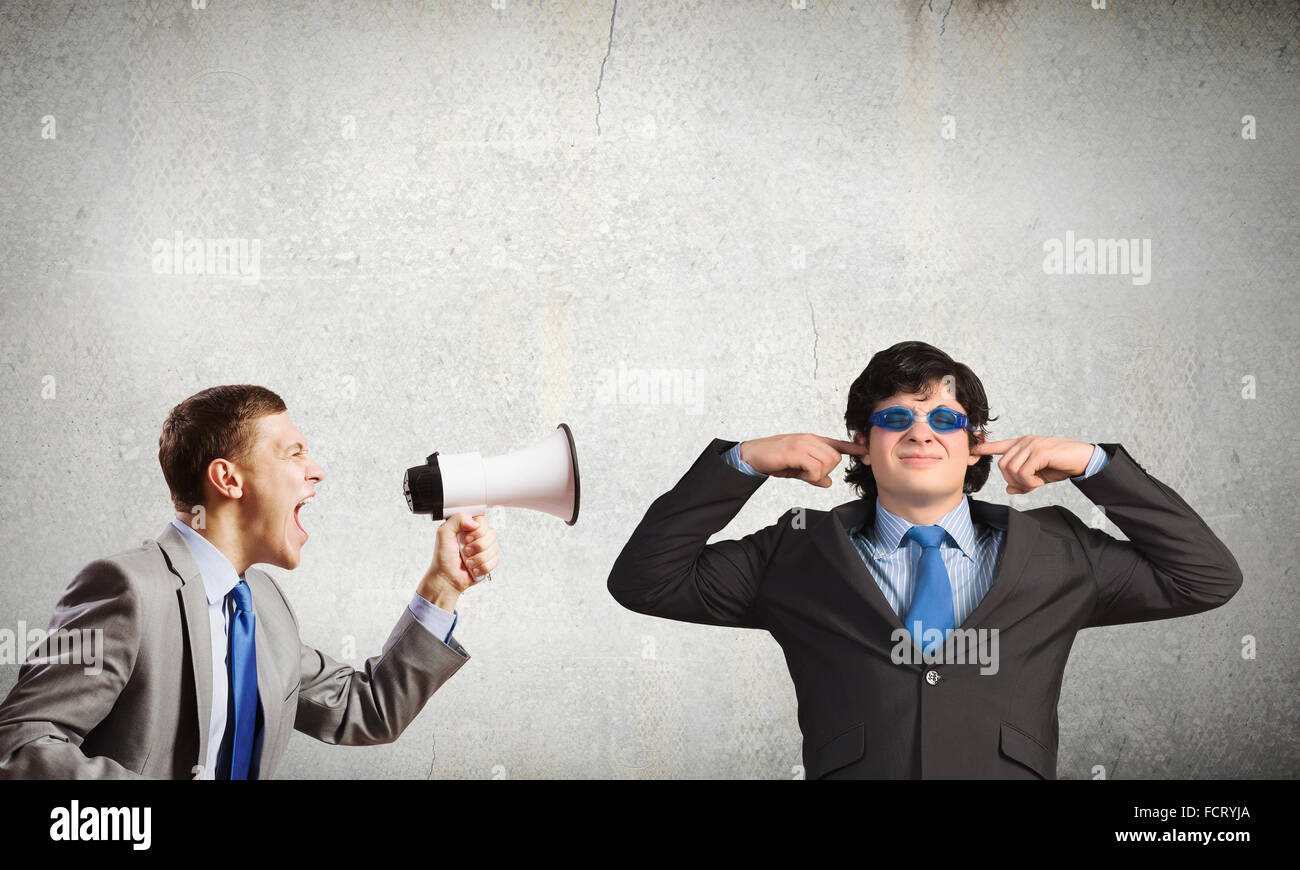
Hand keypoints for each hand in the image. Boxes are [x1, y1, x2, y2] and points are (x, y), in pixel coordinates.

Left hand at [416, 512, 499, 610]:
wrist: (446, 578)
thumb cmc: (443, 557)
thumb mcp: (444, 533)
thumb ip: (457, 519)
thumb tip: (474, 522)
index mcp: (467, 528)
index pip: (483, 520)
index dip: (478, 530)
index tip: (466, 537)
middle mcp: (477, 537)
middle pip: (491, 534)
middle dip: (477, 546)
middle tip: (465, 550)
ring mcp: (484, 550)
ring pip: (494, 548)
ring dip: (478, 558)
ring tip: (468, 561)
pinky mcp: (488, 561)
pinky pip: (495, 561)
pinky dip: (482, 567)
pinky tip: (473, 568)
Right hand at [737, 433, 867, 487]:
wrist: (752, 455)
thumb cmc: (773, 460)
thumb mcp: (797, 468)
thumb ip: (813, 474)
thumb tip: (828, 482)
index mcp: (812, 440)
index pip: (838, 443)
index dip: (854, 449)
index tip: (866, 454)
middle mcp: (811, 439)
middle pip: (835, 458)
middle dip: (825, 470)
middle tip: (807, 474)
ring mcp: (803, 444)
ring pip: (828, 462)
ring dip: (817, 474)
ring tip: (801, 473)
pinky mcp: (796, 452)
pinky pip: (816, 468)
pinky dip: (811, 476)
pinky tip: (799, 474)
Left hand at [970, 436, 1094, 493]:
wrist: (1082, 459)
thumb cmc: (1059, 465)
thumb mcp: (1038, 476)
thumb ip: (1022, 481)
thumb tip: (1008, 489)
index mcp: (1021, 445)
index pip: (997, 445)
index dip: (982, 449)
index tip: (970, 451)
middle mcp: (1024, 442)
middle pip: (1002, 465)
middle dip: (1012, 480)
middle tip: (1028, 485)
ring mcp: (1031, 445)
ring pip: (1011, 469)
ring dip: (1022, 482)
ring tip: (1035, 483)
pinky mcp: (1040, 451)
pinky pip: (1023, 472)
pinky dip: (1029, 482)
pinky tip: (1040, 482)